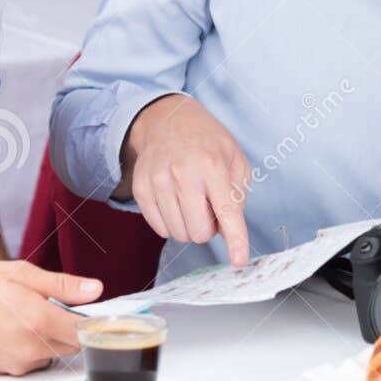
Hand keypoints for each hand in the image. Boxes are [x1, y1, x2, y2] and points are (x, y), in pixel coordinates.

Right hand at [0, 261, 100, 375]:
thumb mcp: (18, 273)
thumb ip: (61, 284)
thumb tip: (94, 289)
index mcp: (39, 319)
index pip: (87, 330)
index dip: (96, 320)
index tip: (97, 310)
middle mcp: (32, 347)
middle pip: (74, 344)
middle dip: (70, 325)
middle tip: (53, 303)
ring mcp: (19, 362)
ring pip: (53, 352)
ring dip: (50, 336)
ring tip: (24, 313)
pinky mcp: (7, 370)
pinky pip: (33, 359)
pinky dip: (31, 345)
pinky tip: (11, 328)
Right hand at [123, 94, 250, 265]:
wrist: (167, 119)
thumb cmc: (206, 141)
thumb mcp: (234, 158)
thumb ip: (238, 196)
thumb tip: (230, 233)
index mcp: (212, 165)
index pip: (226, 212)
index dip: (235, 241)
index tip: (239, 261)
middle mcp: (183, 174)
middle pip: (200, 232)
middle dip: (209, 228)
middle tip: (209, 207)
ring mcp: (158, 182)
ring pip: (179, 234)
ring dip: (189, 225)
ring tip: (192, 201)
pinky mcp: (141, 189)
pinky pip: (159, 228)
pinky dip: (172, 223)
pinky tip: (175, 202)